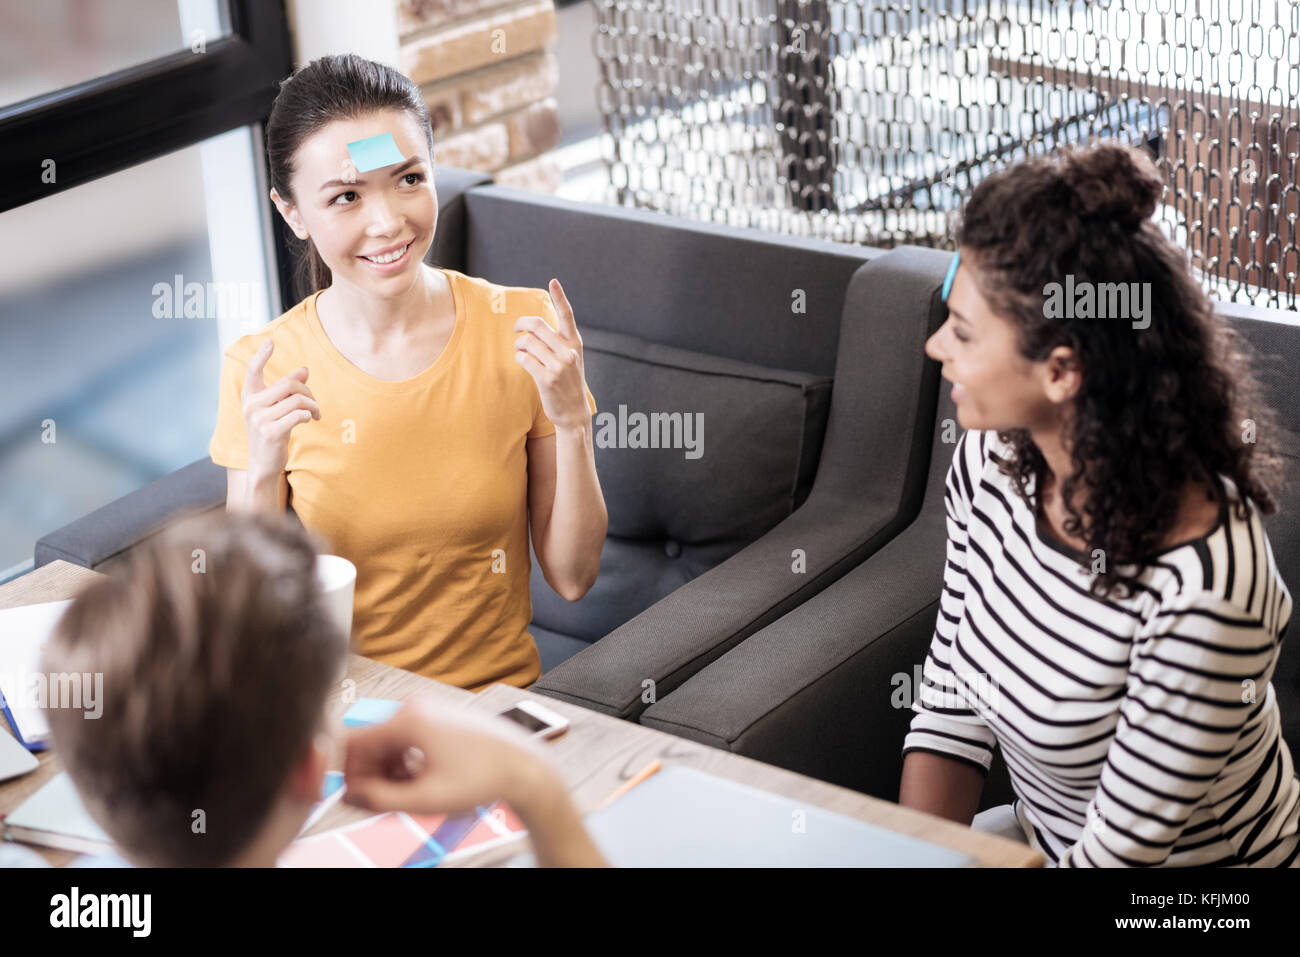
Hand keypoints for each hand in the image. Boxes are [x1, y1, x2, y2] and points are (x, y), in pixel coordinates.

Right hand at [240, 337, 319, 477]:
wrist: (263, 462)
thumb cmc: (272, 430)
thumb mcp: (276, 407)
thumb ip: (288, 389)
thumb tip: (304, 369)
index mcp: (249, 395)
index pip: (253, 370)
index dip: (262, 355)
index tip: (271, 341)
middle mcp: (251, 405)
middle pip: (289, 384)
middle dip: (308, 391)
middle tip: (314, 403)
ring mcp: (259, 419)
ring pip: (297, 400)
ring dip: (313, 406)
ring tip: (316, 413)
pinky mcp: (270, 433)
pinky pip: (299, 415)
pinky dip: (309, 416)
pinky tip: (310, 420)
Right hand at [341, 696, 551, 816]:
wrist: (522, 766)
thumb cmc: (483, 778)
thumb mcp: (426, 798)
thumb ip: (380, 799)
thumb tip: (350, 796)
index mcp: (409, 719)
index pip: (354, 743)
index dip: (349, 775)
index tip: (358, 799)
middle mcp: (416, 706)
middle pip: (371, 741)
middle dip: (371, 774)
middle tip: (384, 804)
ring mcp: (428, 708)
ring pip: (388, 742)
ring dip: (389, 769)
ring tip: (408, 794)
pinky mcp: (438, 716)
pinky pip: (406, 738)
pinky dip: (405, 761)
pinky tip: (420, 781)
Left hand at [513, 278, 590, 432]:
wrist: (574, 413)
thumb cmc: (569, 383)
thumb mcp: (571, 359)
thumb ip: (559, 343)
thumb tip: (535, 327)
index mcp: (574, 343)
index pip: (567, 315)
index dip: (560, 297)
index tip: (553, 281)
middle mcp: (568, 351)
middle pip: (538, 325)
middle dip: (521, 323)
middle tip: (516, 328)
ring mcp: (558, 365)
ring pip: (527, 342)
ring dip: (518, 344)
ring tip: (521, 351)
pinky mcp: (546, 378)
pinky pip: (524, 359)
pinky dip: (519, 358)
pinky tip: (523, 362)